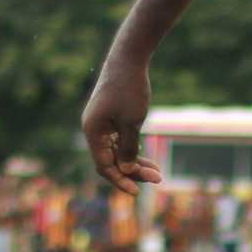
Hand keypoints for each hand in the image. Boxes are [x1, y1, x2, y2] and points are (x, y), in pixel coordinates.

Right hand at [82, 58, 161, 194]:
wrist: (128, 59)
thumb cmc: (129, 89)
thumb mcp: (131, 122)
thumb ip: (128, 149)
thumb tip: (126, 171)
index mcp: (93, 132)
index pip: (104, 166)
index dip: (120, 180)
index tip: (137, 191)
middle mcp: (94, 130)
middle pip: (111, 161)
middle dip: (133, 172)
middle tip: (158, 178)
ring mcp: (101, 124)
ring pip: (117, 152)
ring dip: (136, 162)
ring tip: (157, 172)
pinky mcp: (110, 118)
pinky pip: (120, 141)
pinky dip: (133, 149)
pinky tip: (147, 157)